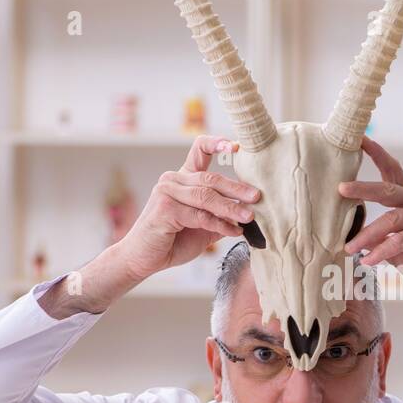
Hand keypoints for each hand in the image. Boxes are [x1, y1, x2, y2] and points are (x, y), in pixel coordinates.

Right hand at [118, 135, 259, 281]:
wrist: (145, 259)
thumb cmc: (173, 242)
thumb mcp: (203, 227)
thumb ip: (221, 216)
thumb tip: (249, 212)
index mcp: (183, 179)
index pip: (199, 150)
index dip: (217, 143)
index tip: (236, 146)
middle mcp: (173, 180)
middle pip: (210, 178)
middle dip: (236, 189)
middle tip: (257, 197)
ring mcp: (167, 192)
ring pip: (206, 196)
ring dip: (231, 208)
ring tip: (249, 217)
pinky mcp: (165, 208)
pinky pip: (200, 215)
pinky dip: (219, 224)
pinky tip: (234, 231)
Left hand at [338, 136, 402, 300]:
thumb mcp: (398, 249)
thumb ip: (381, 239)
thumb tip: (354, 240)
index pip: (393, 172)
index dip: (377, 154)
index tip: (360, 139)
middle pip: (387, 189)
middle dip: (362, 188)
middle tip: (340, 188)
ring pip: (390, 220)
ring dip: (366, 236)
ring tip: (349, 248)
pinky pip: (400, 239)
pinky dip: (382, 251)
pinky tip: (370, 261)